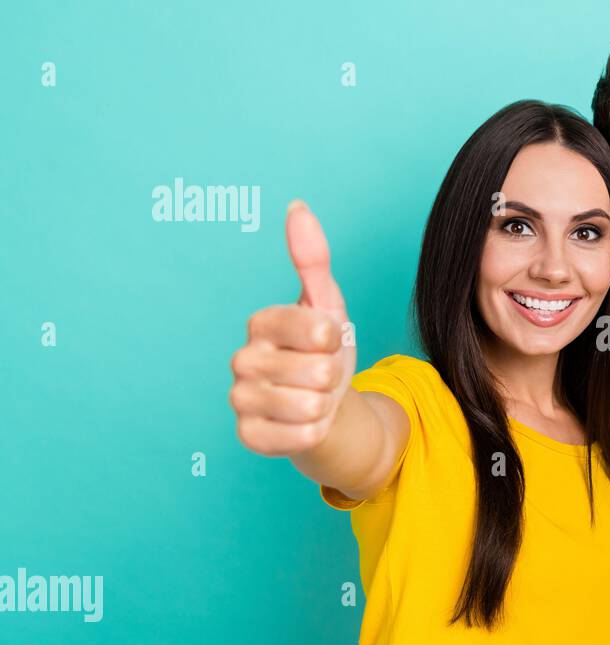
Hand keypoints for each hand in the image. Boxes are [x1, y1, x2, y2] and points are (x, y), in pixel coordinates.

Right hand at [229, 200, 357, 456]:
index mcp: (261, 322)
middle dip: (332, 377)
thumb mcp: (327, 304)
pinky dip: (313, 432)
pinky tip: (305, 422)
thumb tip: (297, 207)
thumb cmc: (323, 351)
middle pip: (319, 372)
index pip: (317, 330)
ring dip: (324, 405)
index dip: (334, 340)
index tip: (326, 341)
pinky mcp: (248, 436)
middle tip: (320, 375)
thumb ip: (312, 259)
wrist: (324, 404)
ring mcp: (240, 399)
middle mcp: (243, 359)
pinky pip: (298, 437)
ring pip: (309, 406)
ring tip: (314, 397)